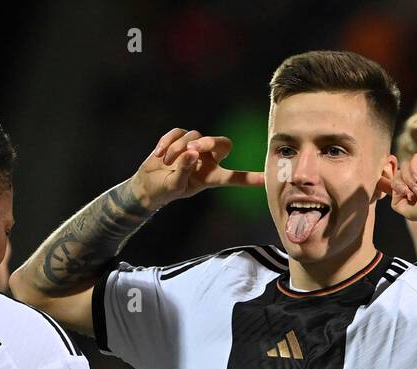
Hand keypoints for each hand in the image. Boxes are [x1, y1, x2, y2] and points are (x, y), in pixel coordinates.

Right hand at [130, 128, 264, 209]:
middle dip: (207, 143)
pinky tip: (160, 154)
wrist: (148, 184)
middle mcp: (207, 161)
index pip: (234, 177)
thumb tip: (191, 152)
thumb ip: (183, 170)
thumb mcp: (174, 185)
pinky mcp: (180, 138)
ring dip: (179, 148)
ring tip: (167, 161)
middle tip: (191, 149)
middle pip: (222, 143)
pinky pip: (179, 132)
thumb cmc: (165, 189)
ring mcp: (194, 148)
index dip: (250, 178)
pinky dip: (168, 141)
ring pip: (195, 136)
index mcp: (211, 177)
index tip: (267, 179)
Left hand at [386, 152, 416, 223]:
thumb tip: (393, 189)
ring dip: (409, 180)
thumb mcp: (409, 211)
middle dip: (402, 185)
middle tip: (414, 196)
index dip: (396, 187)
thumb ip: (396, 202)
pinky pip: (416, 158)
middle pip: (400, 173)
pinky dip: (413, 169)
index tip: (407, 197)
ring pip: (407, 166)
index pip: (398, 182)